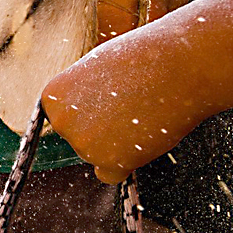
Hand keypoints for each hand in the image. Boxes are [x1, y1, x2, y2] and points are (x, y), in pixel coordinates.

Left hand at [41, 36, 206, 184]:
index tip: (112, 90)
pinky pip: (110, 174)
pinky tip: (141, 139)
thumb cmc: (143, 58)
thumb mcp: (96, 68)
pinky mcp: (111, 163)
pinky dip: (125, 164)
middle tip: (131, 101)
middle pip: (80, 138)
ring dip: (118, 142)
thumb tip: (81, 123)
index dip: (92, 105)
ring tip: (142, 111)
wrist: (179, 65)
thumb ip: (81, 97)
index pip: (66, 116)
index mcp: (53, 96)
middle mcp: (62, 123)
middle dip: (103, 126)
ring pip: (98, 155)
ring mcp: (84, 146)